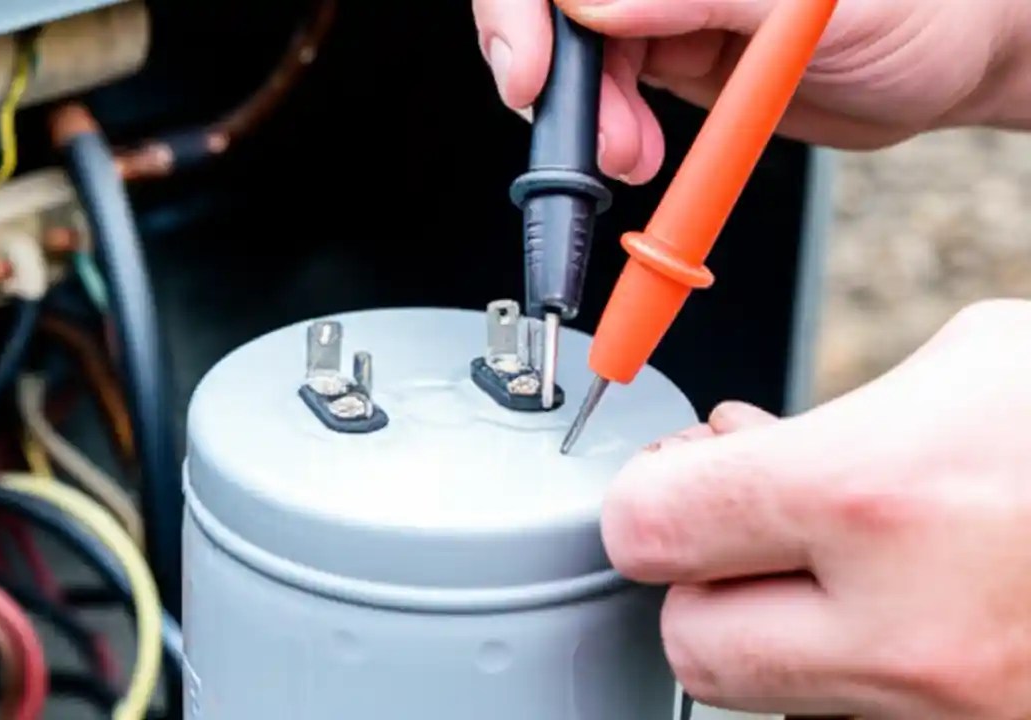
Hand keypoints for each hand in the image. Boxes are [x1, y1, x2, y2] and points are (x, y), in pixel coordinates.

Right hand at [473, 0, 1028, 183]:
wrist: (947, 68)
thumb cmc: (914, 9)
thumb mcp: (803, 7)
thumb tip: (597, 7)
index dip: (524, 12)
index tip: (532, 72)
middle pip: (553, 13)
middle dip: (557, 81)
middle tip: (588, 139)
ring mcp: (660, 10)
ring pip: (576, 64)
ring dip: (586, 123)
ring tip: (631, 158)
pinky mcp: (668, 55)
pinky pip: (608, 99)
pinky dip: (609, 138)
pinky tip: (636, 155)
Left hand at [602, 299, 1030, 718]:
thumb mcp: (968, 360)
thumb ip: (822, 417)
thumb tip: (733, 444)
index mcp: (871, 495)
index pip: (648, 529)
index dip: (645, 493)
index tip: (671, 475)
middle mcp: (905, 628)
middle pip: (694, 646)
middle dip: (700, 582)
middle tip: (748, 530)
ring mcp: (952, 706)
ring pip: (777, 693)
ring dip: (784, 631)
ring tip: (847, 564)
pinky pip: (865, 709)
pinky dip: (863, 663)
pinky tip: (908, 605)